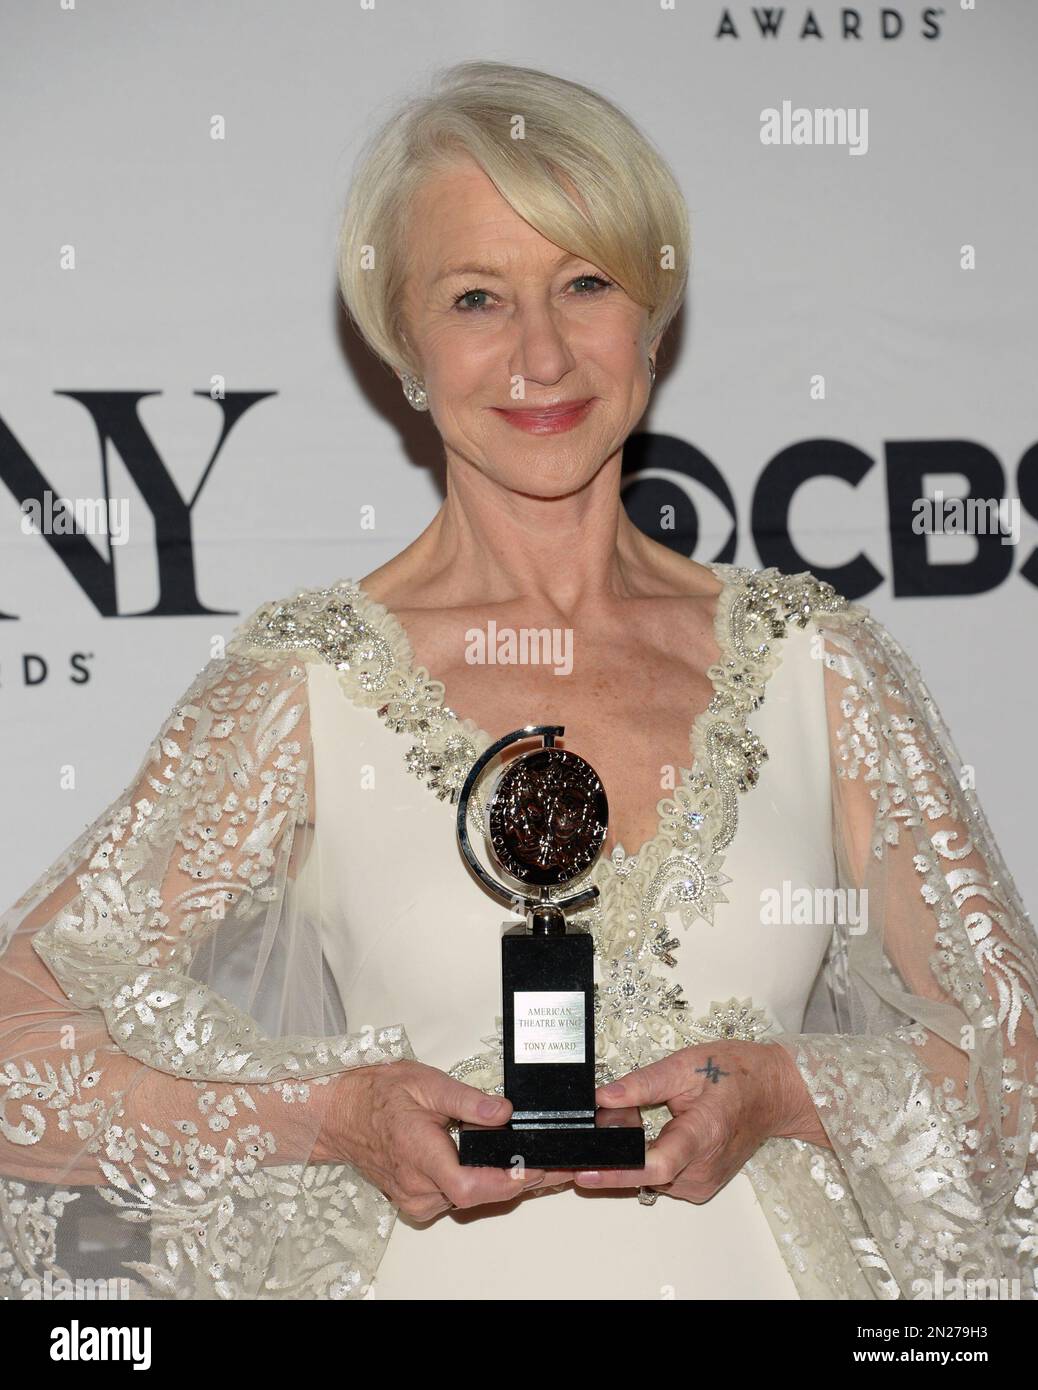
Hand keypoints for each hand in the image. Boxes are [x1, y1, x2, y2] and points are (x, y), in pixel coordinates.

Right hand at [317, 1060, 575, 1220]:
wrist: (342, 1115)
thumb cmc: (379, 1095)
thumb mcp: (426, 1083)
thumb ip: (468, 1100)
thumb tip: (505, 1112)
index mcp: (419, 1154)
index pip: (470, 1185)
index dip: (508, 1181)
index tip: (539, 1168)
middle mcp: (417, 1187)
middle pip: (478, 1196)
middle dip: (520, 1181)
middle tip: (557, 1165)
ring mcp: (416, 1199)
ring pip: (471, 1200)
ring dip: (504, 1184)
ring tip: (539, 1163)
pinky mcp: (417, 1202)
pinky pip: (458, 1200)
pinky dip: (483, 1185)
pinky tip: (503, 1169)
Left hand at [574, 1041, 808, 1201]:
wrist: (774, 1092)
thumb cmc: (734, 1073)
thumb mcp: (685, 1065)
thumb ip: (641, 1083)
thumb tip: (601, 1098)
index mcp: (703, 1134)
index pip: (656, 1166)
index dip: (617, 1172)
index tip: (585, 1171)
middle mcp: (704, 1169)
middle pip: (645, 1175)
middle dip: (617, 1152)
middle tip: (612, 1118)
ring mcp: (703, 1182)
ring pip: (650, 1178)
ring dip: (634, 1156)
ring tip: (643, 1117)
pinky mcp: (701, 1186)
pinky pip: (662, 1179)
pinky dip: (650, 1160)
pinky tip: (657, 1132)